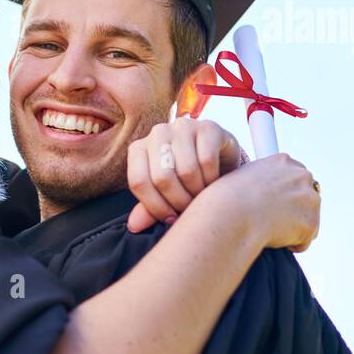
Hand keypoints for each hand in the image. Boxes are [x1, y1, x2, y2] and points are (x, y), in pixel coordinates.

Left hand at [128, 118, 244, 231]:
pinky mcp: (208, 127)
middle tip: (189, 209)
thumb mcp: (165, 193)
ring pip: (186, 171)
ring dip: (197, 192)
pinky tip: (214, 182)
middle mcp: (157, 133)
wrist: (220, 156)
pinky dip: (212, 179)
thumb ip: (149, 208)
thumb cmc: (185, 177)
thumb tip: (134, 226)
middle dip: (178, 201)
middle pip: (162, 178)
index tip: (170, 219)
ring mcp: (182, 127)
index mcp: (139, 148)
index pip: (139, 182)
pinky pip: (207, 161)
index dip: (155, 207)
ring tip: (202, 196)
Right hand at [207, 153, 320, 252]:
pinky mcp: (311, 223)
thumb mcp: (239, 179)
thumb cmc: (225, 201)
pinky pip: (303, 241)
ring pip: (306, 219)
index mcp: (282, 162)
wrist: (231, 217)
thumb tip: (255, 192)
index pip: (294, 177)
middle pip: (306, 197)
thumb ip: (257, 181)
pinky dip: (290, 245)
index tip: (272, 204)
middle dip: (292, 210)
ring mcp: (309, 199)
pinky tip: (271, 239)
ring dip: (291, 228)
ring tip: (266, 229)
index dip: (283, 194)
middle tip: (269, 219)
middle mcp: (301, 176)